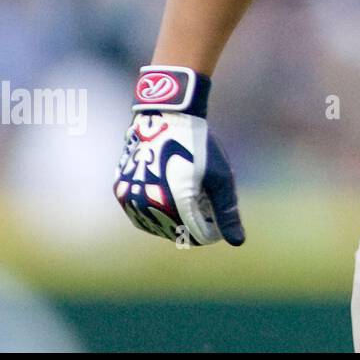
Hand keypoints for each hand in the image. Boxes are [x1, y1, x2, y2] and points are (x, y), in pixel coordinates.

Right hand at [113, 66, 244, 246]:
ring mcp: (130, 200)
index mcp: (175, 204)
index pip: (198, 236)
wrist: (164, 117)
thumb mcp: (221, 177)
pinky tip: (168, 191)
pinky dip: (157, 209)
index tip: (218, 211)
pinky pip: (141, 214)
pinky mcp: (121, 192)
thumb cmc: (199, 146)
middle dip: (194, 221)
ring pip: (157, 226)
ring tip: (187, 190)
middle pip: (177, 233)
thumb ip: (227, 212)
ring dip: (174, 217)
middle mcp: (148, 206)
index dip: (213, 229)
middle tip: (204, 196)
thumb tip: (238, 242)